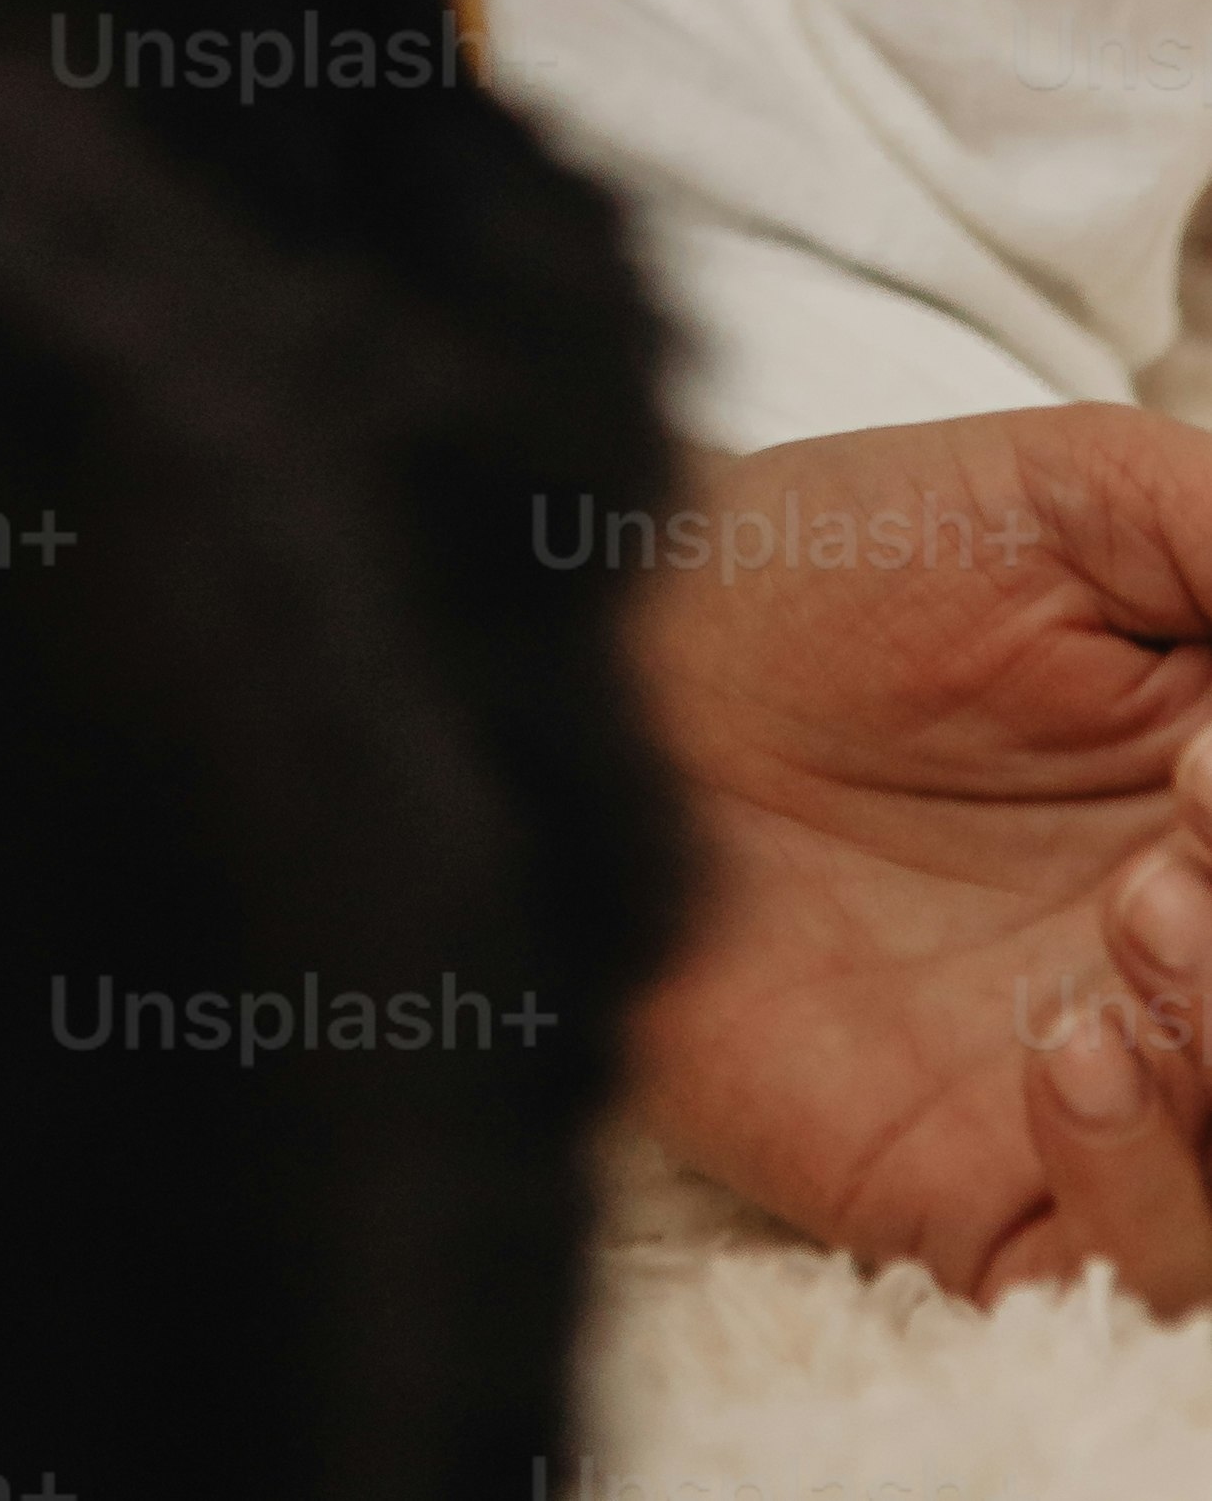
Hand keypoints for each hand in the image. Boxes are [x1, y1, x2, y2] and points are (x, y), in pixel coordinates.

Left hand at [629, 406, 1211, 1304]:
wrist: (616, 660)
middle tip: (1175, 842)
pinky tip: (1062, 1054)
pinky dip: (1141, 1189)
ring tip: (1132, 923)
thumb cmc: (837, 562)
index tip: (1202, 763)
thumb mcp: (1075, 497)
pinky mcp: (979, 1192)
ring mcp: (1104, 1095)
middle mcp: (1190, 968)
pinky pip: (1129, 1274)